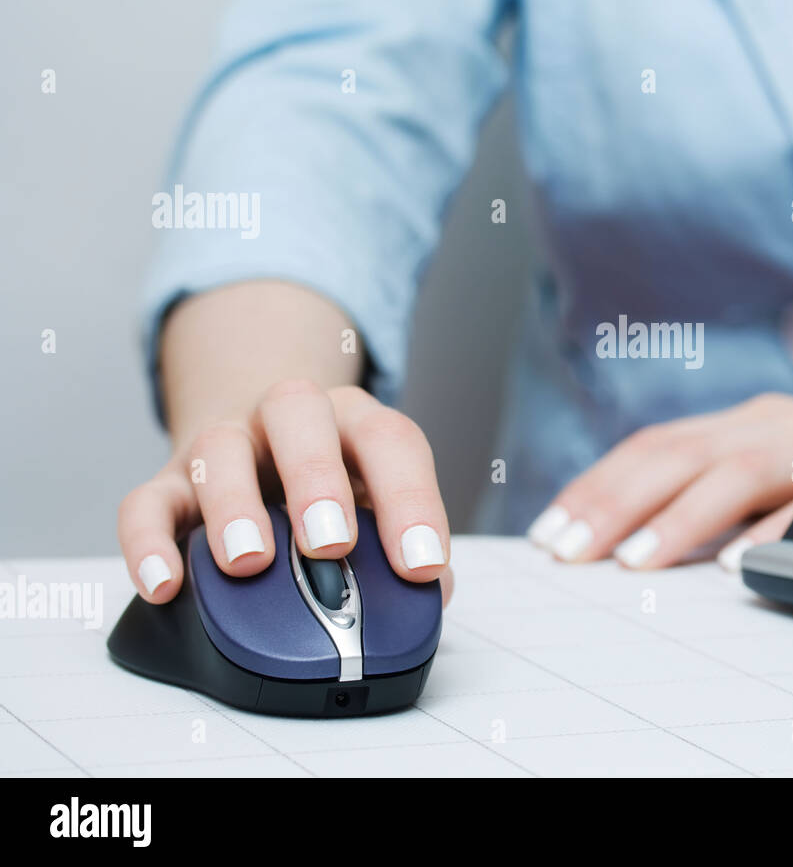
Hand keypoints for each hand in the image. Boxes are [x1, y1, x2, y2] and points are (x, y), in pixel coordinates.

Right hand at [117, 381, 452, 604]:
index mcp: (353, 421)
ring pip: (219, 449)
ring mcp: (224, 444)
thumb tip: (431, 596)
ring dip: (234, 505)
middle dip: (317, 479)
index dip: (412, 501)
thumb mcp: (375, 503)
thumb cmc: (334, 488)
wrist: (262, 442)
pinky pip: (145, 502)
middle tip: (331, 547)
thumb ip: (401, 545)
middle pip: (297, 411)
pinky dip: (149, 542)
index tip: (421, 566)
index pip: (390, 439)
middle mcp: (287, 418)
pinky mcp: (168, 482)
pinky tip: (166, 586)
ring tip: (250, 562)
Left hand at [525, 365, 792, 570]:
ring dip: (680, 518)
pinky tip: (746, 565)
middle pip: (681, 453)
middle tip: (563, 551)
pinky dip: (783, 533)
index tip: (549, 530)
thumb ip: (737, 491)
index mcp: (758, 422)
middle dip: (613, 502)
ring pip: (742, 473)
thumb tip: (656, 536)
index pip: (658, 446)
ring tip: (632, 562)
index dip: (598, 485)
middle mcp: (787, 425)